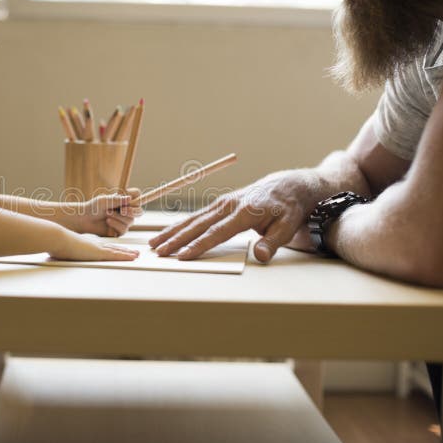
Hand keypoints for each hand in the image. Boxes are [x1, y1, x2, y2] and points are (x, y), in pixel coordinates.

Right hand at [49, 230, 139, 260]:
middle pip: (114, 249)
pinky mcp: (99, 252)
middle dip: (125, 251)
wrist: (59, 239)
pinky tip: (132, 257)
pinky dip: (125, 256)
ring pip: (117, 251)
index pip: (104, 248)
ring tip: (137, 255)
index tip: (120, 251)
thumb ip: (68, 251)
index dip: (114, 250)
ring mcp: (98, 249)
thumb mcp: (66, 249)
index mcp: (89, 246)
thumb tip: (60, 254)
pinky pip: (115, 255)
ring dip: (128, 254)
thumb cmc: (60, 245)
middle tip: (135, 253)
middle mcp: (96, 246)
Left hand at [75, 188, 142, 236]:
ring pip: (131, 221)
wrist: (85, 220)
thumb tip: (129, 198)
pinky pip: (124, 229)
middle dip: (132, 211)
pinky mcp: (120, 231)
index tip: (129, 196)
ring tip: (107, 215)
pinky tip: (108, 222)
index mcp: (124, 200)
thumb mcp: (104, 201)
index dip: (136, 195)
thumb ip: (117, 200)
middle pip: (139, 211)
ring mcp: (124, 221)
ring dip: (119, 218)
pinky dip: (116, 225)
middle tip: (123, 210)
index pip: (137, 195)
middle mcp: (126, 210)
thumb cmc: (94, 207)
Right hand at [149, 170, 318, 261]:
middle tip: (159, 252)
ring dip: (172, 231)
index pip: (217, 232)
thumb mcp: (288, 226)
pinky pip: (196, 216)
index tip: (183, 256)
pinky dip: (180, 225)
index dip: (199, 245)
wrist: (287, 186)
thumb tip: (260, 256)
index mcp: (245, 212)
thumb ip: (273, 242)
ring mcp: (222, 203)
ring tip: (154, 243)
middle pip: (198, 225)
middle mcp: (229, 205)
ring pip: (192, 219)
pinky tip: (167, 233)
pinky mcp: (220, 204)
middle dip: (177, 239)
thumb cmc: (287, 208)